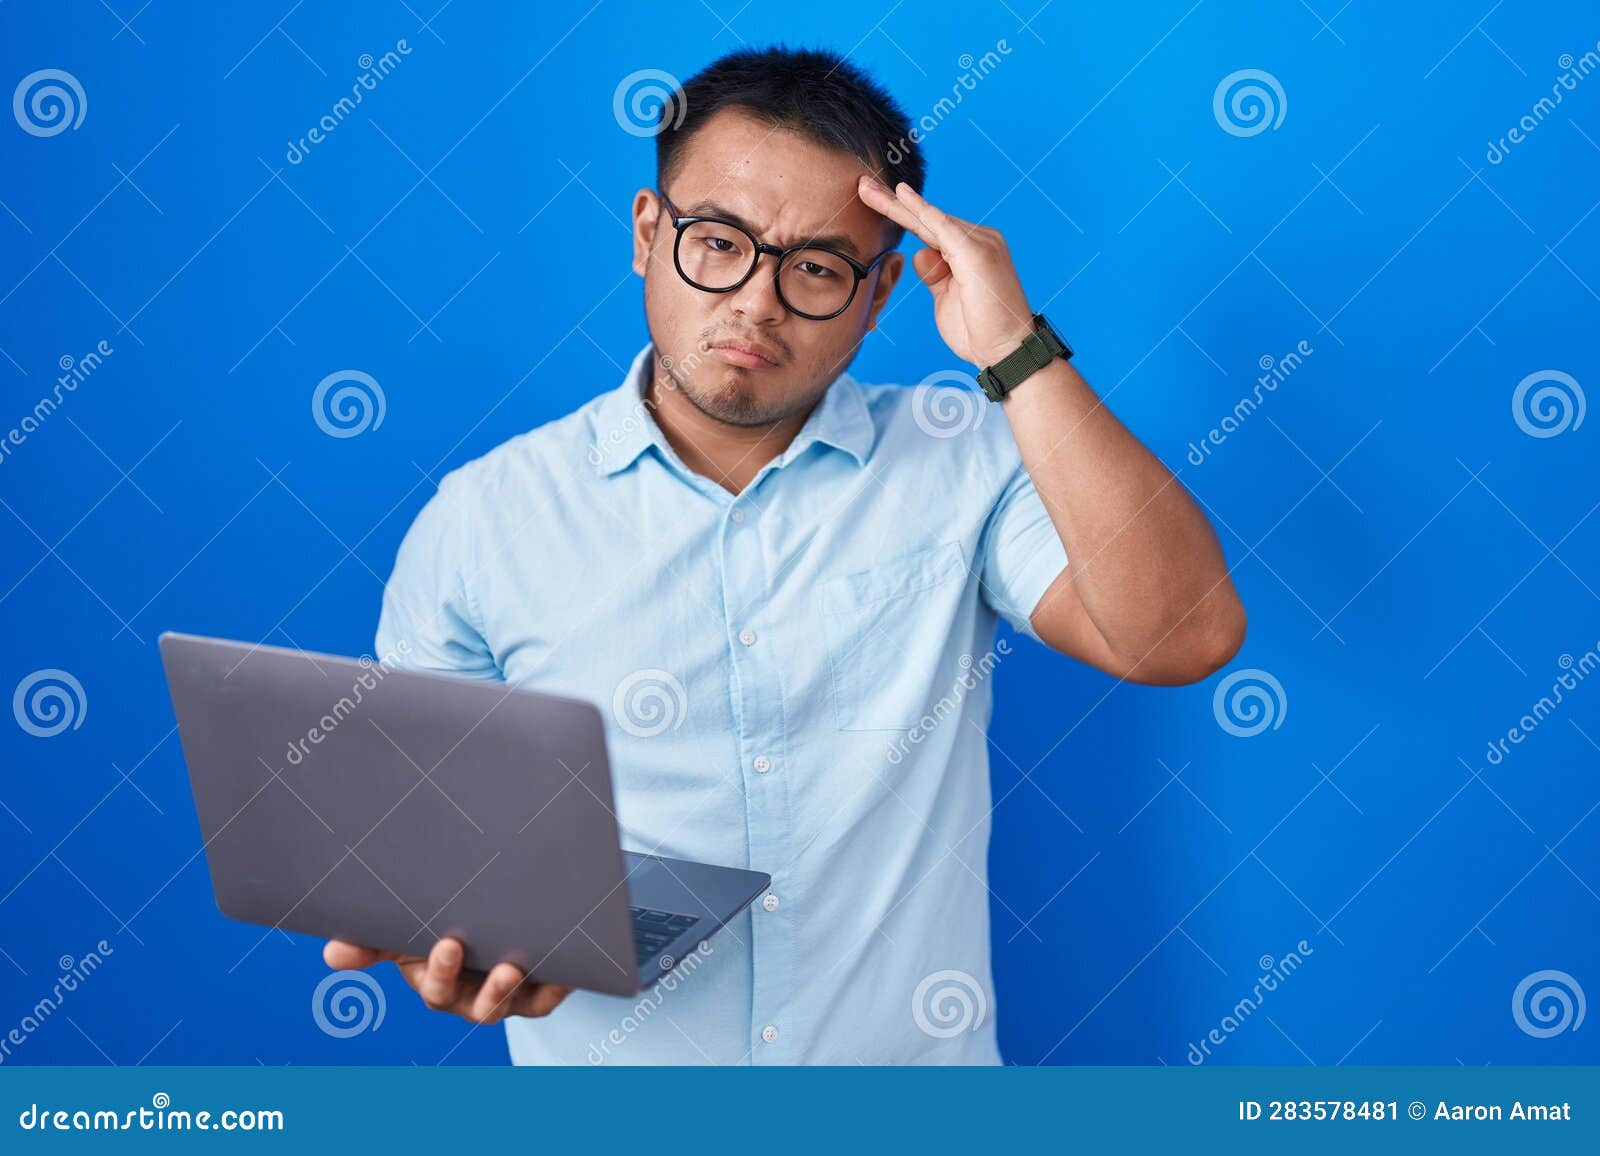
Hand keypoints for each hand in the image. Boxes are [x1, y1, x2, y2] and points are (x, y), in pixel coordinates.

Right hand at [323, 937, 571, 1024]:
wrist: (493, 913)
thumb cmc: (441, 925)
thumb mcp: (406, 930)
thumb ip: (372, 941)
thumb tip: (331, 954)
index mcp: (439, 981)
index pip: (436, 987)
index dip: (440, 972)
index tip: (447, 946)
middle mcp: (473, 996)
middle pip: (475, 1004)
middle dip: (475, 985)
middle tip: (472, 952)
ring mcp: (507, 994)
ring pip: (508, 1004)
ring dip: (507, 990)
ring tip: (511, 968)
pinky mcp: (539, 990)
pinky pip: (547, 996)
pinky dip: (556, 985)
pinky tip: (564, 970)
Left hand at [857, 174, 1035, 366]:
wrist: (1005, 352)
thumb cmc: (979, 331)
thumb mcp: (946, 298)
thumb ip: (934, 273)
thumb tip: (920, 252)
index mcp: (971, 250)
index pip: (929, 228)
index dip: (901, 215)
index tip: (873, 202)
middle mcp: (979, 240)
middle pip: (927, 218)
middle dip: (892, 203)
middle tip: (862, 185)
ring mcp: (980, 243)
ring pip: (930, 219)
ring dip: (897, 205)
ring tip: (867, 189)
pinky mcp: (977, 252)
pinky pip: (943, 227)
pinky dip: (922, 211)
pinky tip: (902, 196)